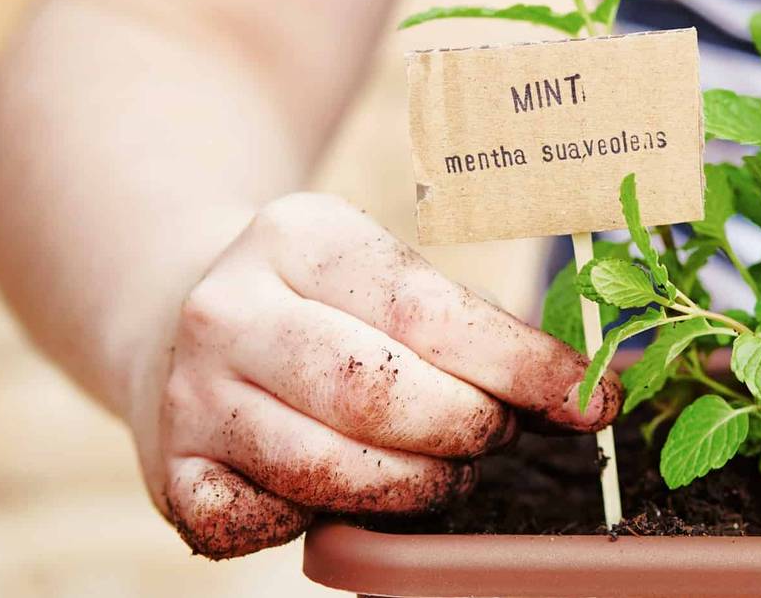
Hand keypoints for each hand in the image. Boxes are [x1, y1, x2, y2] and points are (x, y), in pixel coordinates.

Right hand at [125, 193, 619, 557]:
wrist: (173, 313)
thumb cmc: (322, 302)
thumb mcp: (382, 275)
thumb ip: (473, 328)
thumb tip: (586, 396)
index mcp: (298, 236)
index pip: (428, 311)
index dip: (520, 367)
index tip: (588, 400)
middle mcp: (229, 310)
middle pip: (376, 392)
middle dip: (466, 428)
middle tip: (497, 434)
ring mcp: (190, 396)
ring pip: (328, 469)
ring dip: (414, 486)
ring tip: (443, 470)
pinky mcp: (172, 474)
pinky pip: (267, 525)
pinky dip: (323, 520)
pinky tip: (344, 489)